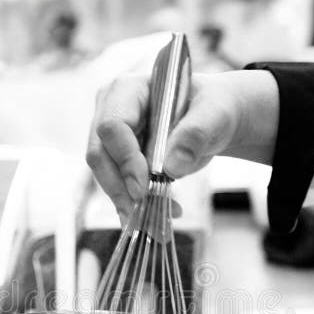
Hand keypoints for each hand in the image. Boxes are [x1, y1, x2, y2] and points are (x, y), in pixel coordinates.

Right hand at [86, 70, 278, 220]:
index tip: (143, 188)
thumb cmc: (212, 108)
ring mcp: (111, 138)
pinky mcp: (118, 161)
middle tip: (142, 213)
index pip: (113, 124)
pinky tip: (152, 222)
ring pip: (105, 175)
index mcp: (130, 89)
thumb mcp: (215, 114)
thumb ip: (196, 133)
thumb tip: (172, 167)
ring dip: (127, 203)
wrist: (212, 121)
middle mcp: (111, 110)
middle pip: (99, 153)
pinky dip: (134, 208)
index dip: (124, 158)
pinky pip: (118, 188)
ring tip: (154, 223)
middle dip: (119, 187)